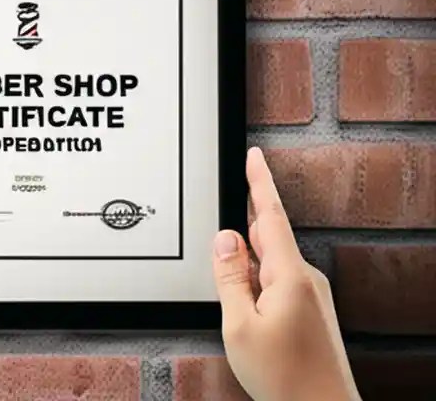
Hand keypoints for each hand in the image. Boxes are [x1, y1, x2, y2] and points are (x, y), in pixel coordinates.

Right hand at [213, 148, 360, 400]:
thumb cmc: (283, 376)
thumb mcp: (238, 324)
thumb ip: (229, 276)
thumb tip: (226, 238)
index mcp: (289, 275)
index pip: (271, 215)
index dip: (259, 182)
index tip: (253, 155)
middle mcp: (306, 280)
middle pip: (267, 239)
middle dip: (242, 236)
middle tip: (221, 245)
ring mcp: (311, 296)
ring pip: (269, 265)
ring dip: (246, 271)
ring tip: (235, 306)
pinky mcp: (311, 312)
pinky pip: (277, 284)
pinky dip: (257, 288)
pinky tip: (247, 313)